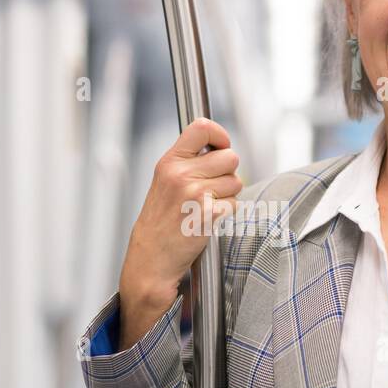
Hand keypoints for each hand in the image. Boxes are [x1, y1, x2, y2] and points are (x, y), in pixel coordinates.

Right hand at [117, 118, 241, 350]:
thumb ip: (188, 161)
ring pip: (236, 181)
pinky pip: (234, 204)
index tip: (221, 145)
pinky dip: (226, 213)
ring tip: (206, 206)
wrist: (151, 259)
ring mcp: (195, 194)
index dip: (220, 135)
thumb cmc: (160, 222)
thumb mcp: (164, 181)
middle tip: (212, 187)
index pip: (202, 128)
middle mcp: (181, 174)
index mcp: (169, 162)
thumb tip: (219, 146)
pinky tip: (208, 220)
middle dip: (228, 172)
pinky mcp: (207, 214)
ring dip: (228, 194)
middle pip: (230, 157)